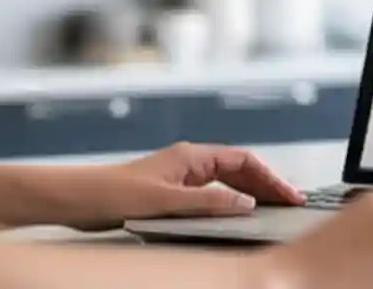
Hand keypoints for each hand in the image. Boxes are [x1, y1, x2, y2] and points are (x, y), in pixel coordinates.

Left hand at [67, 142, 304, 230]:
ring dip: (252, 193)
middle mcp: (190, 162)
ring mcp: (182, 176)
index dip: (271, 177)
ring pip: (228, 181)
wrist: (80, 198)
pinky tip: (239, 215)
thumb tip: (247, 202)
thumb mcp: (166, 201)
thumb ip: (209, 201)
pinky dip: (232, 201)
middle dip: (268, 184)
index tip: (290, 195)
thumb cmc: (116, 194)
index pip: (244, 160)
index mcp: (192, 156)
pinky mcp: (173, 192)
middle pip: (240, 169)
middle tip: (292, 204)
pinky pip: (213, 193)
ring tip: (274, 209)